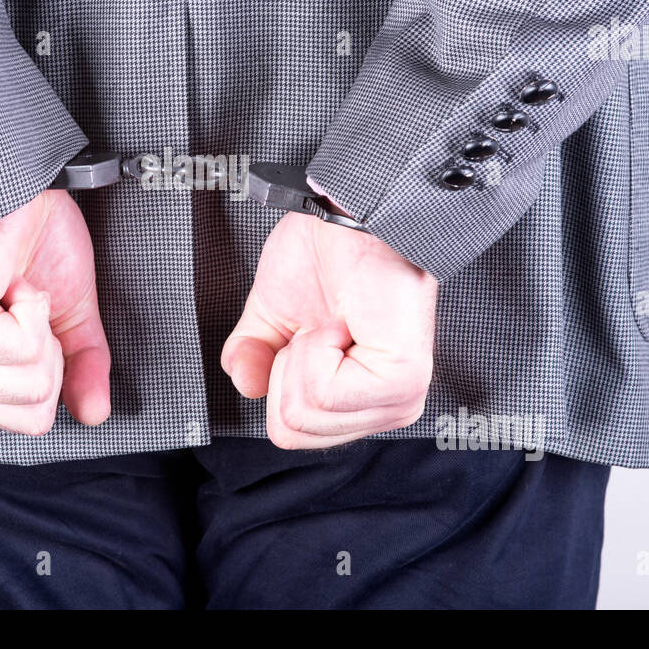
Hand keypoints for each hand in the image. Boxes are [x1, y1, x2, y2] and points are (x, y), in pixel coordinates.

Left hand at [0, 190, 109, 434]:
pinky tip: (4, 281)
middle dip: (50, 349)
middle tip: (24, 302)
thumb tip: (95, 410)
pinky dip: (30, 307)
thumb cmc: (29, 237)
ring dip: (38, 323)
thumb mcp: (70, 313)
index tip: (35, 321)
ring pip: (28, 383)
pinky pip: (19, 349)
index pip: (28, 422)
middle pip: (33, 412)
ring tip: (11, 288)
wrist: (17, 187)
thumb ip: (82, 367)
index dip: (53, 372)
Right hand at [221, 211, 436, 448]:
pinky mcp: (401, 381)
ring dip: (301, 354)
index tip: (301, 334)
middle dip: (284, 370)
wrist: (347, 214)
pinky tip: (343, 323)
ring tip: (332, 321)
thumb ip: (252, 357)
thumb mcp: (271, 314)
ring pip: (305, 414)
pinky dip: (315, 349)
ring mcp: (397, 397)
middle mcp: (383, 406)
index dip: (277, 380)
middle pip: (293, 431)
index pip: (293, 434)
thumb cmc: (325, 253)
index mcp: (358, 398)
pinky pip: (324, 393)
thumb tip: (246, 383)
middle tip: (317, 327)